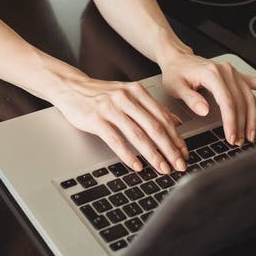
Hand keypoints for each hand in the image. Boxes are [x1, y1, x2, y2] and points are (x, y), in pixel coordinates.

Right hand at [52, 74, 189, 174]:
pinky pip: (115, 140)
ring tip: (162, 168)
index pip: (162, 117)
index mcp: (137, 92)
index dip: (175, 137)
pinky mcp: (96, 119)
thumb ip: (151, 107)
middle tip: (178, 165)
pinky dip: (128, 154)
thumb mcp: (129, 94)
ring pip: (137, 134)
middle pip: (153, 126)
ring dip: (152, 154)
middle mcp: (126, 98)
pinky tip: (136, 165)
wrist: (71, 87)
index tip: (184, 153)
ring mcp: (111, 108)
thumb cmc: (101, 94)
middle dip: (169, 148)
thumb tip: (176, 122)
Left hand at [160, 52, 255, 146]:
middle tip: (238, 142)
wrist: (178, 59)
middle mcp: (226, 71)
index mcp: (212, 73)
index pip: (227, 101)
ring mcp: (233, 72)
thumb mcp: (176, 86)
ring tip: (250, 135)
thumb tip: (205, 110)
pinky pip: (255, 83)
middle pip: (240, 101)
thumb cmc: (176, 72)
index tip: (231, 137)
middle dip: (241, 124)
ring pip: (249, 96)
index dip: (231, 121)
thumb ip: (190, 99)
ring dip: (252, 117)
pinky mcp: (236, 75)